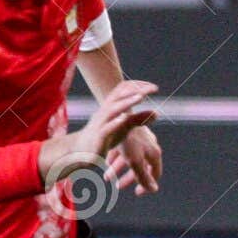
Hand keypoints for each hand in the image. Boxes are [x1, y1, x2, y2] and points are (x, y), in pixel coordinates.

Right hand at [39, 78, 156, 186]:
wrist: (81, 151)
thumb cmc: (105, 137)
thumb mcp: (124, 127)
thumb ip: (138, 120)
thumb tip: (157, 113)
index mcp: (110, 107)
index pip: (123, 89)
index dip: (138, 85)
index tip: (154, 87)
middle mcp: (104, 111)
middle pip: (119, 95)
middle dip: (136, 90)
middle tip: (153, 88)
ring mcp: (100, 123)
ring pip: (112, 109)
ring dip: (127, 102)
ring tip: (140, 97)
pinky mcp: (98, 138)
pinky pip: (106, 128)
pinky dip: (114, 122)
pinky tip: (123, 118)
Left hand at [107, 123, 161, 194]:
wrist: (119, 115)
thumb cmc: (128, 138)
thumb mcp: (135, 161)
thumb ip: (143, 177)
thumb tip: (154, 190)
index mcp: (154, 153)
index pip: (155, 174)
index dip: (147, 185)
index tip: (137, 192)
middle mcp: (150, 146)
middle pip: (142, 167)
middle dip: (129, 178)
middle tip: (118, 186)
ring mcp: (140, 139)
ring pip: (131, 158)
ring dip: (119, 169)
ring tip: (107, 177)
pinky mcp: (129, 133)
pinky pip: (124, 149)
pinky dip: (115, 158)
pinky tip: (105, 162)